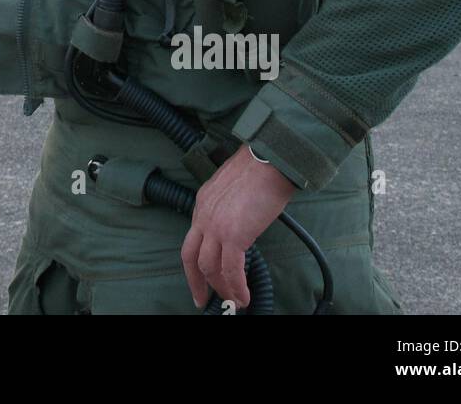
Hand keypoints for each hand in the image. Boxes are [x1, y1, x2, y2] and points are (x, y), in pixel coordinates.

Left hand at [181, 144, 296, 309]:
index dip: (194, 262)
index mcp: (202, 203)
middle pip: (191, 257)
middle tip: (204, 299)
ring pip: (209, 268)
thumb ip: (228, 207)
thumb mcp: (232, 188)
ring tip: (234, 301)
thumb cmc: (259, 169)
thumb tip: (240, 223)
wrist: (269, 159)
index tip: (200, 278)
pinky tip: (244, 297)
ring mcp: (216, 226)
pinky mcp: (234, 235)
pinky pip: (231, 270)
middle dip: (197, 282)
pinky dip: (236, 287)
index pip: (192, 239)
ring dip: (222, 288)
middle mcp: (203, 215)